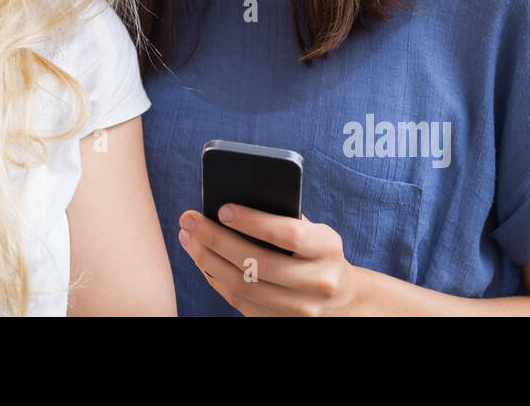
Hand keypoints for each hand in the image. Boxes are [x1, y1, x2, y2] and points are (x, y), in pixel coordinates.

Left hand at [177, 205, 362, 315]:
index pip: (288, 235)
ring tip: (188, 237)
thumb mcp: (314, 230)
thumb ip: (283, 217)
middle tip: (188, 219)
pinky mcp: (281, 323)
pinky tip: (201, 259)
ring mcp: (299, 309)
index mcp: (327, 250)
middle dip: (215, 239)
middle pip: (256, 264)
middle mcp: (317, 283)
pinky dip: (215, 279)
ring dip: (207, 260)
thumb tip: (228, 206)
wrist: (341, 298)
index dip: (253, 222)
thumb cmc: (317, 252)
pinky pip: (239, 302)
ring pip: (242, 287)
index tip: (222, 208)